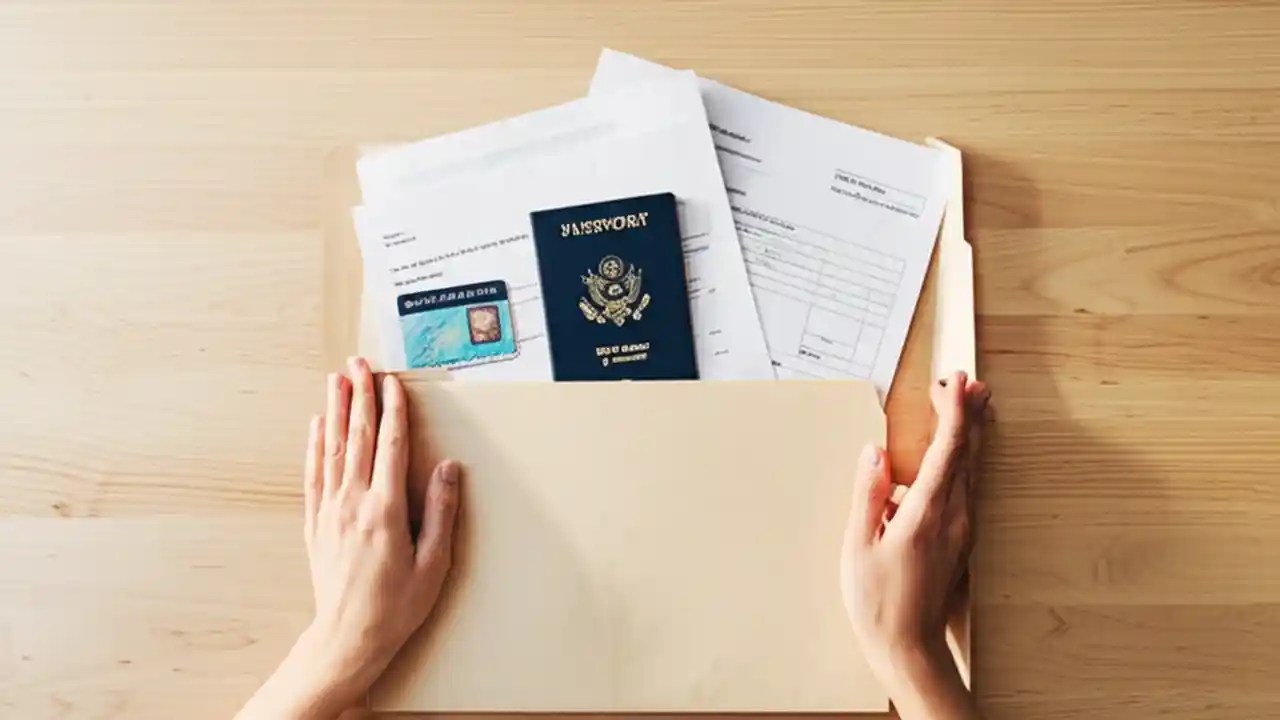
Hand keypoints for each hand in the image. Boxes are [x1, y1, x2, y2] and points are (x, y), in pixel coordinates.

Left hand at [237, 357, 460, 719]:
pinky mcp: (317, 524)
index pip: (391, 447)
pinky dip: (316, 446)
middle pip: (359, 438)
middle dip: (360, 396)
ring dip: (337, 411)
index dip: (393, 410)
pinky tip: (318, 425)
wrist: (347, 637)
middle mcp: (354, 504)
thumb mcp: (434, 564)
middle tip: (360, 364)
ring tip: (337, 380)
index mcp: (386, 511)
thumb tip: (448, 469)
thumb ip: (441, 512)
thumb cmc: (395, 606)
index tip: (393, 382)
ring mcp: (330, 512)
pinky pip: (315, 474)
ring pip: (334, 449)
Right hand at [841, 371, 987, 719]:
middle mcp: (954, 517)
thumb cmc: (877, 603)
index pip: (947, 450)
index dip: (953, 412)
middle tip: (969, 381)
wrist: (909, 649)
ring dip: (971, 434)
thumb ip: (868, 494)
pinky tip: (958, 456)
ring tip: (973, 404)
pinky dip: (965, 460)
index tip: (953, 382)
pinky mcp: (960, 541)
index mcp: (927, 514)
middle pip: (968, 454)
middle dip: (969, 413)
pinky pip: (968, 488)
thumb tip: (876, 452)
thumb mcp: (857, 547)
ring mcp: (961, 530)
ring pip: (972, 469)